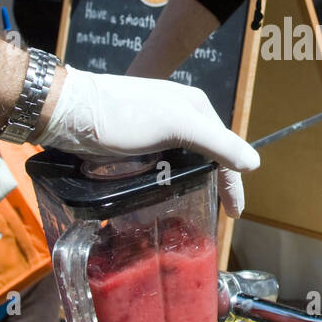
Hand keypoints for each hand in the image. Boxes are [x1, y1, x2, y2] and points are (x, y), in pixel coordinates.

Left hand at [35, 67, 259, 217]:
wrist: (68, 110)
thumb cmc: (122, 116)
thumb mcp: (175, 126)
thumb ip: (216, 143)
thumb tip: (254, 163)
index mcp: (194, 106)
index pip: (225, 149)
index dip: (232, 182)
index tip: (234, 214)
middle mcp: (178, 113)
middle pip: (204, 155)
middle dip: (210, 184)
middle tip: (212, 216)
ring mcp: (154, 126)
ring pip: (180, 161)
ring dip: (185, 185)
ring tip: (186, 211)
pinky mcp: (132, 140)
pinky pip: (158, 164)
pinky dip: (163, 182)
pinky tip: (158, 197)